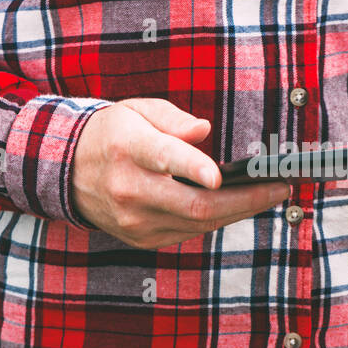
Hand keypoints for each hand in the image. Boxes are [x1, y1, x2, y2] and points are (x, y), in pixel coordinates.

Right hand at [70, 98, 290, 247]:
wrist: (67, 172)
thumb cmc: (113, 133)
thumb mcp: (136, 110)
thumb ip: (172, 117)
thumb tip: (203, 130)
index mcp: (127, 147)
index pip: (163, 157)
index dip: (192, 167)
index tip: (220, 176)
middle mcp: (129, 188)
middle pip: (194, 204)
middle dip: (245, 199)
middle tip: (279, 187)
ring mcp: (134, 220)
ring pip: (199, 223)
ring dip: (239, 211)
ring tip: (270, 194)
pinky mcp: (141, 238)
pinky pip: (189, 231)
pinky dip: (216, 218)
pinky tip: (238, 205)